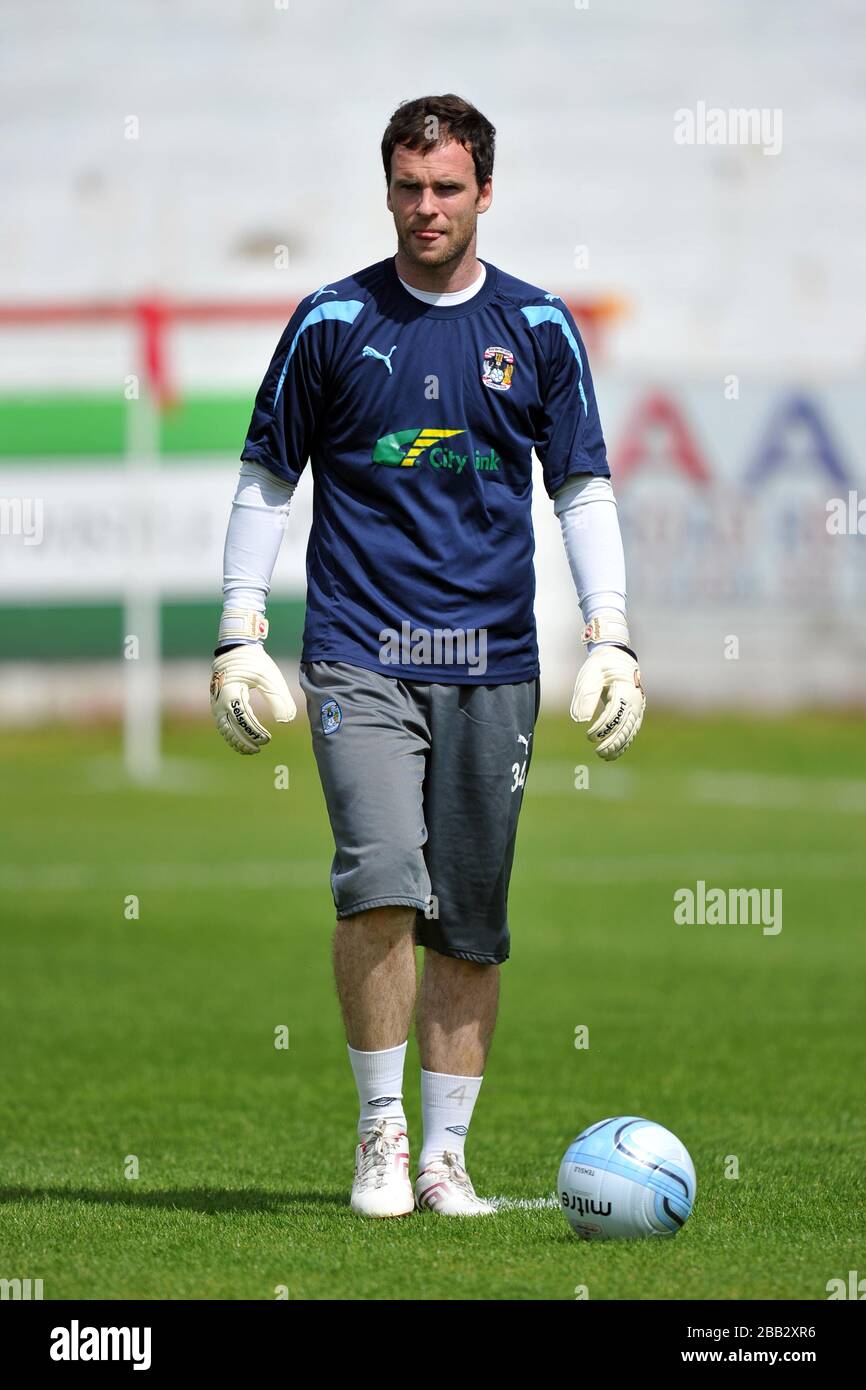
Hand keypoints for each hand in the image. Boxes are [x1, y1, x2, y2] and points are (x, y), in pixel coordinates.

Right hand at [210, 642, 296, 753]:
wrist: (236, 648)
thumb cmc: (254, 662)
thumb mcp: (269, 677)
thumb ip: (278, 699)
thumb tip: (286, 720)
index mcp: (231, 693)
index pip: (242, 719)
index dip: (254, 733)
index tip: (267, 739)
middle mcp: (220, 700)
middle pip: (229, 729)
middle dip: (243, 741)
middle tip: (259, 748)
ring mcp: (216, 702)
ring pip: (223, 729)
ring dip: (235, 741)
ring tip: (250, 750)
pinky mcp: (218, 703)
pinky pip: (222, 723)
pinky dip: (231, 734)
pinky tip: (242, 740)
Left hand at [571, 641, 644, 760]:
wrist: (616, 656)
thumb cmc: (600, 666)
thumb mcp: (590, 676)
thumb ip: (586, 697)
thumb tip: (581, 721)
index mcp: (624, 690)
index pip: (614, 715)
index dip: (602, 729)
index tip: (589, 736)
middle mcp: (634, 699)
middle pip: (625, 726)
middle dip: (612, 742)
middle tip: (598, 752)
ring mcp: (637, 705)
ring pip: (630, 731)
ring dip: (619, 745)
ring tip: (604, 756)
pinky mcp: (635, 710)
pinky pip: (632, 729)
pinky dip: (624, 742)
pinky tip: (615, 752)